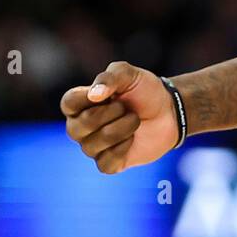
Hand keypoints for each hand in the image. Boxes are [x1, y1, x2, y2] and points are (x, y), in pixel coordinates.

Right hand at [60, 61, 179, 173]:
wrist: (168, 111)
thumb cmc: (144, 90)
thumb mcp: (129, 74)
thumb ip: (110, 78)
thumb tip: (94, 95)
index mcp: (80, 102)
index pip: (68, 103)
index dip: (87, 98)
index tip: (110, 93)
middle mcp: (80, 126)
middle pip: (78, 127)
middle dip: (110, 114)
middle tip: (126, 107)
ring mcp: (93, 146)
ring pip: (93, 146)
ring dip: (122, 129)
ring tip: (134, 120)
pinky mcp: (108, 163)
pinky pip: (106, 163)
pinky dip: (123, 148)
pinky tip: (132, 138)